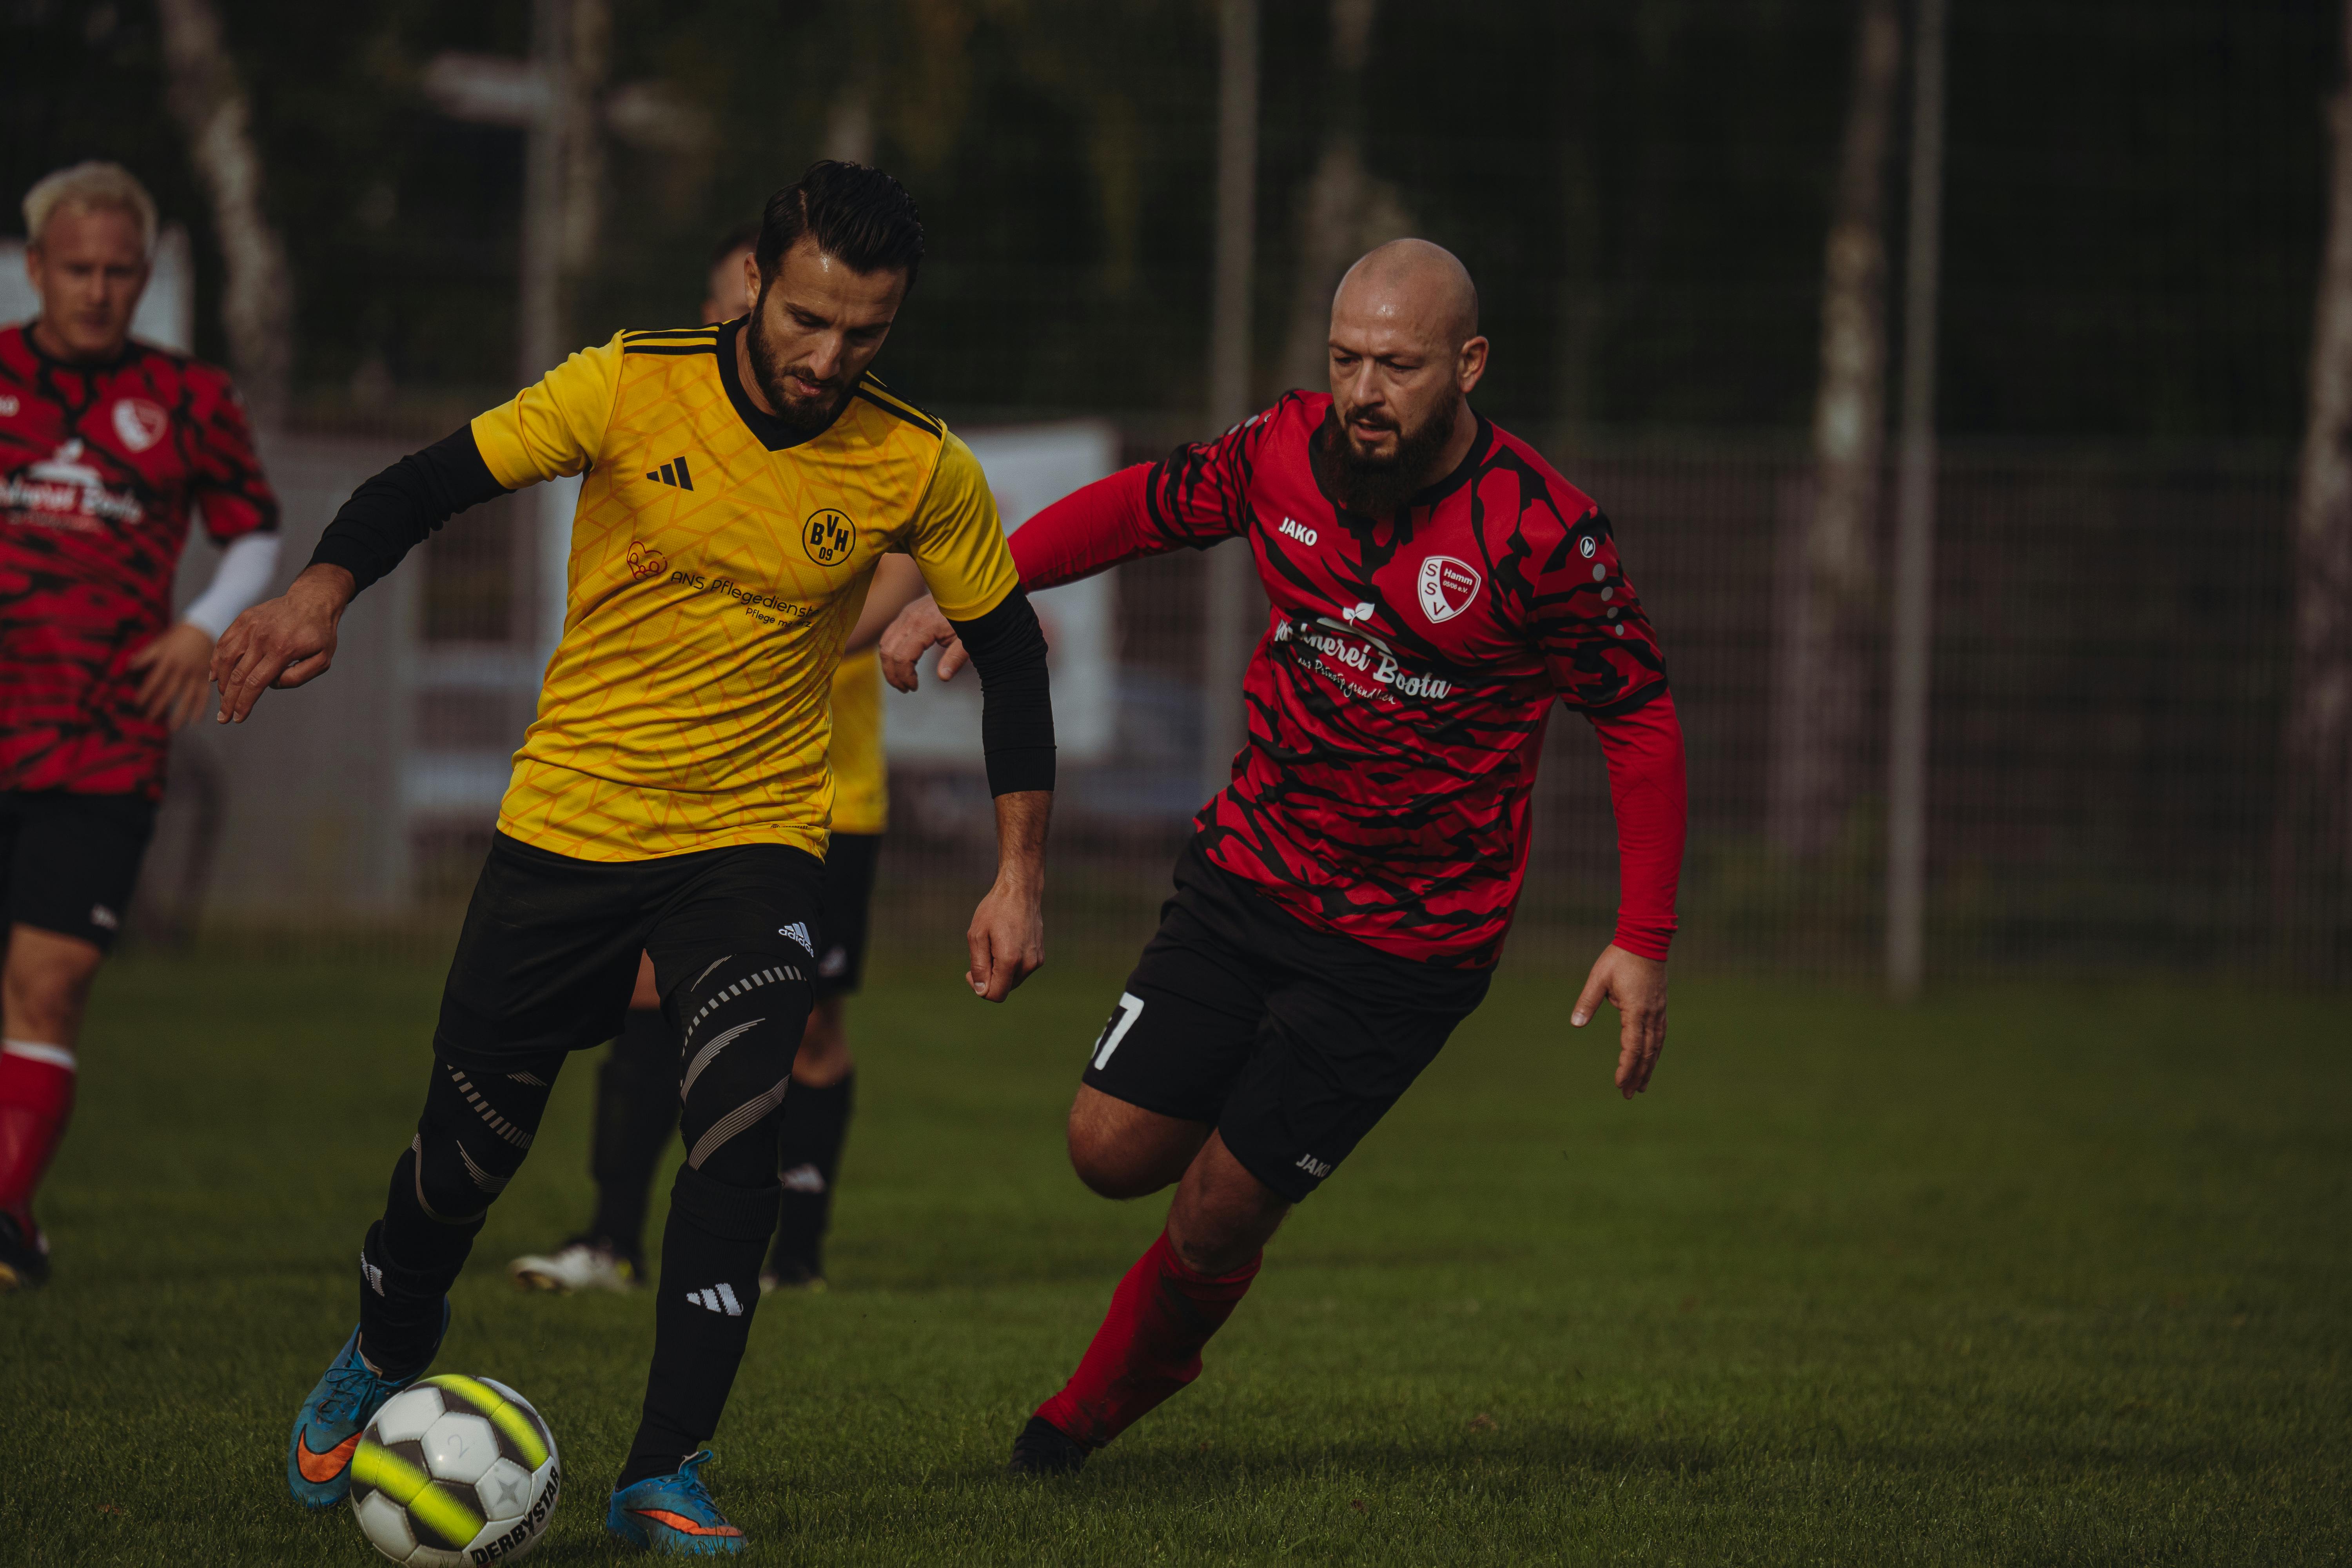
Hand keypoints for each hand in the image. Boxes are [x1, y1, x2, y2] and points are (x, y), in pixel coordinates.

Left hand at [126, 621, 217, 729]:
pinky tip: (195, 721)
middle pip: (169, 692)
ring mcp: (196, 674)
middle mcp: (182, 670)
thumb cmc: (177, 636)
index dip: (145, 694)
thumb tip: (129, 666)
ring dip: (180, 714)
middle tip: (149, 720)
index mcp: (168, 660)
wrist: (204, 628)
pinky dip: (201, 708)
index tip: (138, 705)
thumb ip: (146, 655)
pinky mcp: (207, 677)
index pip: (154, 681)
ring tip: (173, 728)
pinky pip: (204, 695)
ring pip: (187, 698)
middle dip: (158, 707)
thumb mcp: (160, 642)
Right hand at [209, 563, 356, 722]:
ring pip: (226, 659)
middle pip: (237, 676)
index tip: (238, 718)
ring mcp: (250, 627)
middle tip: (223, 718)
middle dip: (228, 700)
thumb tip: (272, 685)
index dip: (244, 704)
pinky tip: (214, 675)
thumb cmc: (318, 634)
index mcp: (282, 650)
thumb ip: (298, 677)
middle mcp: (262, 638)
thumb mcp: (322, 659)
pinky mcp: (244, 619)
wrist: (312, 600)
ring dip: (221, 683)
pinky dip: (216, 660)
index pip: (255, 684)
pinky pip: (224, 642)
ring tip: (222, 699)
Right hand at [877, 594, 968, 691]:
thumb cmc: (970, 614)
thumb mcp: (968, 640)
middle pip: (887, 652)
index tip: (914, 687)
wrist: (967, 589)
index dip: (905, 676)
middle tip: (905, 688)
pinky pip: (889, 634)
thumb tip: (943, 677)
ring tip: (901, 679)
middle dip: (893, 674)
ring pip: (884, 643)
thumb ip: (955, 659)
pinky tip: (901, 661)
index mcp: (924, 626)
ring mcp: (906, 614)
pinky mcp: (906, 613)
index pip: (902, 657)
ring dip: (889, 664)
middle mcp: (909, 618)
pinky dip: (890, 650)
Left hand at [966, 789, 1049, 999]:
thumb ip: (978, 966)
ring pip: (1012, 981)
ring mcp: (1036, 961)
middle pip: (1004, 989)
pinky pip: (1021, 971)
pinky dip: (1010, 965)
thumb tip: (981, 991)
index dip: (980, 989)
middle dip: (989, 979)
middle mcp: (1027, 964)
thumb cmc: (995, 909)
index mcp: (1010, 960)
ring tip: (994, 945)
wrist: (1021, 890)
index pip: (995, 994)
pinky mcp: (1040, 956)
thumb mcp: (977, 936)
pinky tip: (1005, 942)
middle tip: (980, 954)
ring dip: (1000, 971)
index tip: (971, 972)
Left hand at [1572, 943, 1667, 1098]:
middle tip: (1627, 1095)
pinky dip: (1655, 1051)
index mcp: (1635, 1011)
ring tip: (1641, 1086)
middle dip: (1637, 1075)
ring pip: (1656, 1046)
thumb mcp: (1598, 978)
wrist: (1645, 940)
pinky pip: (1660, 1035)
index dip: (1626, 1068)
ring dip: (1648, 1067)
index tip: (1619, 1083)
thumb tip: (1575, 1024)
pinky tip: (1651, 1059)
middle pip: (1646, 1053)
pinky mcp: (1660, 1007)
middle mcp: (1651, 1015)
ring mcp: (1659, 1011)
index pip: (1632, 1047)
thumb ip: (1587, 1002)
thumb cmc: (1619, 958)